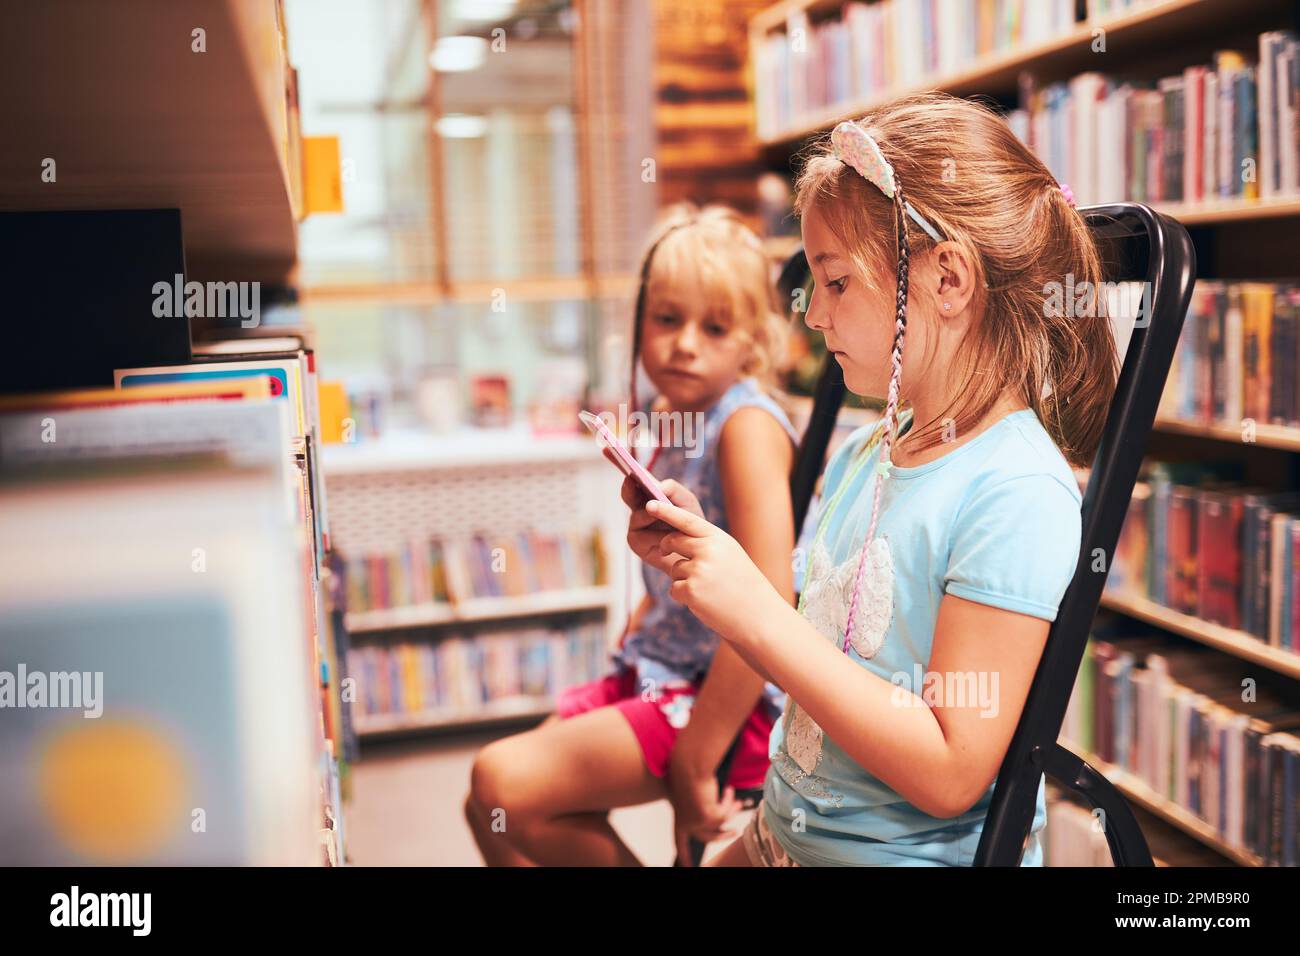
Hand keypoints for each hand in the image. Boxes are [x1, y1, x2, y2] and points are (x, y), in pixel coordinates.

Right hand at [616, 465, 704, 576]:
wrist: (697, 554)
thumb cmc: (691, 524)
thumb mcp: (688, 502)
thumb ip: (675, 490)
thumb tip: (657, 486)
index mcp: (648, 494)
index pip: (632, 475)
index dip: (618, 461)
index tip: (607, 447)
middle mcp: (638, 507)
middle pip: (627, 493)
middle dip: (629, 487)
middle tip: (632, 480)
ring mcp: (635, 525)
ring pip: (638, 516)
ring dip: (655, 518)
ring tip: (671, 524)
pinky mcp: (636, 543)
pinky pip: (643, 536)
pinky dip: (658, 538)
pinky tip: (667, 543)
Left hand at [647, 497, 780, 642]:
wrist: (758, 615)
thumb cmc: (744, 585)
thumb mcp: (730, 554)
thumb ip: (706, 543)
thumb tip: (674, 538)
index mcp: (719, 538)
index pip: (687, 520)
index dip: (666, 511)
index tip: (649, 504)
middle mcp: (708, 551)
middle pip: (672, 541)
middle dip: (667, 548)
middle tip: (676, 557)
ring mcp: (698, 571)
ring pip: (673, 568)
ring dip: (683, 579)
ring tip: (707, 588)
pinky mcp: (690, 591)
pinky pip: (673, 588)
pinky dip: (683, 596)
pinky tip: (704, 601)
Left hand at [667, 752, 742, 865]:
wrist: (688, 765)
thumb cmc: (686, 774)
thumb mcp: (690, 794)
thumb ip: (697, 806)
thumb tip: (714, 815)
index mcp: (678, 819)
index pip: (679, 842)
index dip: (684, 854)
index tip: (686, 866)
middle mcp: (687, 824)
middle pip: (708, 837)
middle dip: (724, 836)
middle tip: (735, 832)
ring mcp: (698, 822)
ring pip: (721, 824)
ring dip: (731, 811)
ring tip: (738, 802)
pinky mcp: (709, 816)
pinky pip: (726, 814)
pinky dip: (730, 802)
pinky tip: (729, 790)